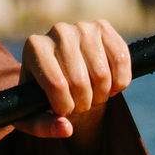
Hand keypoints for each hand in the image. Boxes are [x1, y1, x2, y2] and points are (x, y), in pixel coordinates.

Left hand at [18, 18, 132, 136]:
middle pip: (79, 82)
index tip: (62, 111)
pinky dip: (120, 82)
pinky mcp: (104, 27)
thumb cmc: (43, 97)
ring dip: (101, 95)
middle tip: (79, 105)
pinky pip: (121, 60)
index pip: (57, 84)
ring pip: (102, 75)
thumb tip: (66, 128)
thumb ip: (43, 127)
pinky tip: (110, 86)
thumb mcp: (32, 116)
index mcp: (34, 47)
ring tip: (91, 95)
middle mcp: (58, 31)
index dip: (64, 106)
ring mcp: (83, 27)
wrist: (62, 75)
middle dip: (82, 104)